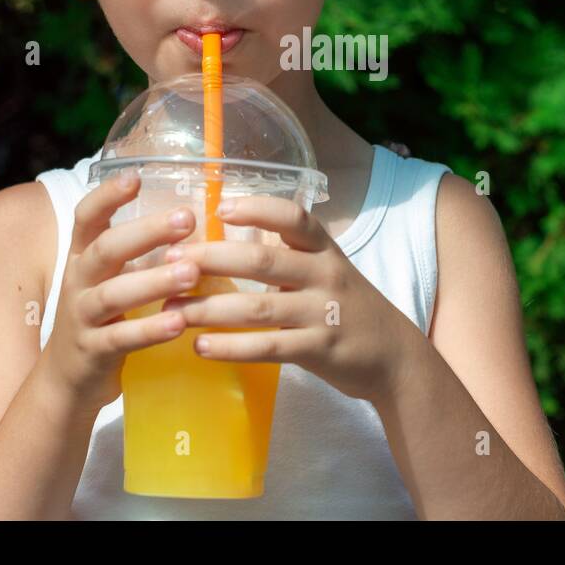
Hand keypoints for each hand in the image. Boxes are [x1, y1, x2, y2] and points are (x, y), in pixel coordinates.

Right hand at [39, 171, 202, 413]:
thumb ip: (139, 253)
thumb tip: (193, 216)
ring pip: (113, 294)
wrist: (66, 383)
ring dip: (153, 281)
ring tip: (191, 273)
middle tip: (187, 218)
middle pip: (105, 248)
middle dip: (145, 232)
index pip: (87, 216)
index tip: (136, 176)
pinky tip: (179, 322)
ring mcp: (82, 317)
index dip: (108, 195)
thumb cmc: (101, 319)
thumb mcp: (109, 279)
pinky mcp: (92, 352)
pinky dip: (150, 330)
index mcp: (83, 257)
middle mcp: (78, 281)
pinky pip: (121, 339)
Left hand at [161, 196, 414, 405]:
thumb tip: (219, 243)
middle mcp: (325, 274)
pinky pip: (268, 347)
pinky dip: (231, 347)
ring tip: (171, 312)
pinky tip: (200, 347)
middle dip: (212, 258)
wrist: (394, 357)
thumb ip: (286, 256)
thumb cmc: (347, 307)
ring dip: (209, 309)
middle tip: (171, 260)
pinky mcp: (320, 350)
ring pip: (258, 308)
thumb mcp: (326, 270)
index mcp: (324, 249)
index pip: (293, 216)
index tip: (218, 207)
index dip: (256, 208)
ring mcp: (323, 313)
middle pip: (263, 260)